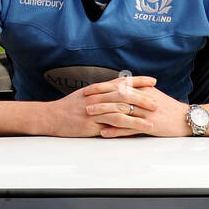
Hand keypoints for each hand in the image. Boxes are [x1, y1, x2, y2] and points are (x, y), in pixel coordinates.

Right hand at [38, 76, 158, 136]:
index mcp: (99, 89)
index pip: (122, 82)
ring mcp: (96, 108)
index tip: (153, 81)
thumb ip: (101, 95)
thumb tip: (116, 95)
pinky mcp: (93, 121)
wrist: (52, 116)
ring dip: (140, 111)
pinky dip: (129, 123)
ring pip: (122, 107)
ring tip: (154, 116)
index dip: (139, 81)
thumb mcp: (86, 97)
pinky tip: (139, 128)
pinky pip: (114, 121)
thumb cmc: (69, 108)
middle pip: (125, 93)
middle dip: (143, 96)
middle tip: (157, 99)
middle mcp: (99, 96)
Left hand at [81, 77, 191, 137]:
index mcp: (142, 89)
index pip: (118, 86)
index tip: (88, 89)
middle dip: (99, 98)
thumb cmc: (167, 108)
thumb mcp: (152, 95)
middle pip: (117, 96)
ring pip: (121, 111)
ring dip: (104, 113)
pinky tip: (104, 132)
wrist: (185, 118)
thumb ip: (136, 91)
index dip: (102, 87)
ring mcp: (146, 112)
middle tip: (84, 101)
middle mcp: (143, 98)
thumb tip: (120, 88)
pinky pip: (129, 128)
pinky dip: (115, 130)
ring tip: (89, 115)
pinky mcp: (149, 125)